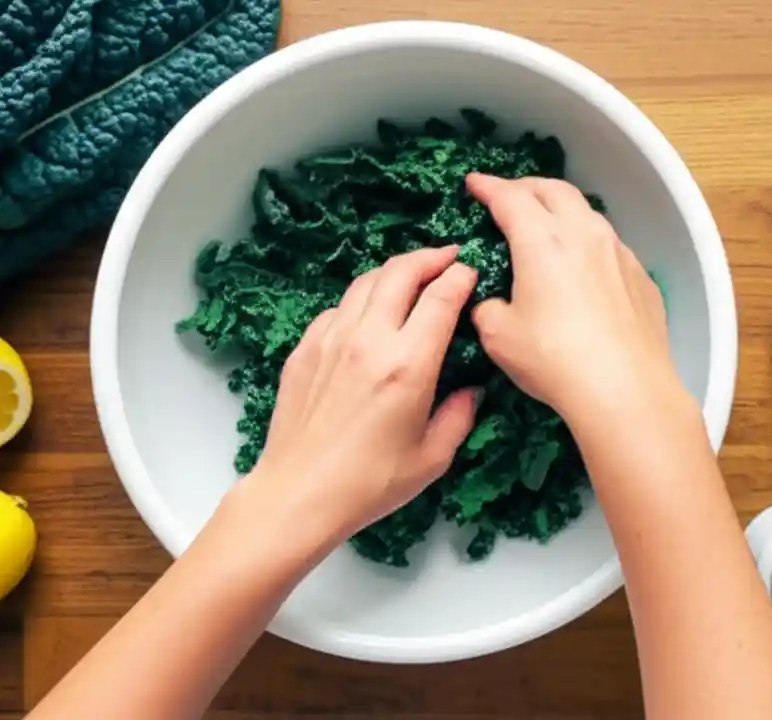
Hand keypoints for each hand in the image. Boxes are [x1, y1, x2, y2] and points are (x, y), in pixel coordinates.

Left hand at [240, 246, 480, 543]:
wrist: (299, 494)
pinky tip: (370, 315)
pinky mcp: (304, 349)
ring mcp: (331, 340)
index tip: (471, 271)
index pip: (440, 297)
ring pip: (365, 282)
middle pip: (401, 272)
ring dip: (394, 272)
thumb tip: (472, 389)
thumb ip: (459, 415)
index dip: (460, 277)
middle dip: (429, 257)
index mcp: (407, 365)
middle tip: (446, 257)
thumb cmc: (370, 484)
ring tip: (411, 277)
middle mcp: (368, 340)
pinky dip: (361, 300)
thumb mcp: (432, 457)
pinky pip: (338, 309)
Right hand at [466, 173, 687, 422]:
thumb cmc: (553, 359)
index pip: (510, 198)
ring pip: (586, 213)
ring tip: (547, 225)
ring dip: (561, 211)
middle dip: (526, 187)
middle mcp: (583, 234)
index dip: (488, 187)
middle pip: (553, 190)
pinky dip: (587, 242)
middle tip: (508, 196)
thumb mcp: (499, 336)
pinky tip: (582, 266)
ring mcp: (618, 252)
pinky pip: (609, 245)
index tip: (474, 183)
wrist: (625, 389)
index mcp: (542, 240)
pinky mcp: (640, 276)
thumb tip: (492, 302)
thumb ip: (487, 308)